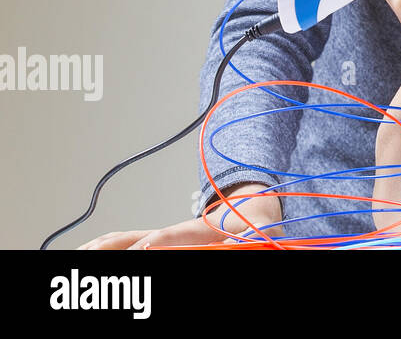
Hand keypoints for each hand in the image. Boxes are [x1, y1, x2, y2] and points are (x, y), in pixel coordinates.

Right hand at [75, 182, 282, 248]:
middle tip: (88, 254)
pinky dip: (105, 245)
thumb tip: (236, 243)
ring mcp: (164, 237)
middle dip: (111, 245)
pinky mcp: (162, 242)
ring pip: (123, 239)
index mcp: (199, 230)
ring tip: (76, 254)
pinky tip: (88, 251)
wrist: (253, 212)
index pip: (172, 235)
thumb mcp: (259, 230)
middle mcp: (174, 232)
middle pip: (133, 237)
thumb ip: (249, 235)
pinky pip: (126, 242)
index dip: (158, 241)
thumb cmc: (255, 225)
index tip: (144, 248)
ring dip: (99, 246)